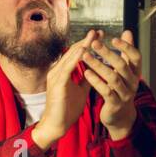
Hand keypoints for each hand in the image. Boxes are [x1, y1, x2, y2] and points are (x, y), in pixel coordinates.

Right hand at [33, 31, 93, 149]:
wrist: (57, 125)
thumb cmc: (67, 108)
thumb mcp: (81, 90)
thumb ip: (86, 79)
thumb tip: (96, 69)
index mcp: (63, 71)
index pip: (76, 53)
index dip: (87, 43)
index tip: (99, 35)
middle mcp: (57, 70)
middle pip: (73, 51)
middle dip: (86, 41)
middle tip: (98, 31)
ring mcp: (55, 76)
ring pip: (70, 57)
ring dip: (82, 45)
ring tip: (93, 36)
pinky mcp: (57, 84)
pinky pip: (67, 68)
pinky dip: (75, 59)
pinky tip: (84, 51)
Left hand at [82, 29, 142, 139]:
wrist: (119, 116)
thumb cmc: (120, 89)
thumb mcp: (125, 71)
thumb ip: (126, 52)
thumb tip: (128, 32)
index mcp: (135, 73)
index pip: (136, 57)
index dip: (127, 47)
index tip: (114, 38)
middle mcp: (133, 83)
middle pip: (122, 65)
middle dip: (108, 53)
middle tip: (95, 43)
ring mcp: (125, 94)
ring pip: (112, 78)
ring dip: (98, 65)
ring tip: (85, 56)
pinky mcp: (115, 104)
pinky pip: (106, 91)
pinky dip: (96, 81)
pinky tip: (86, 73)